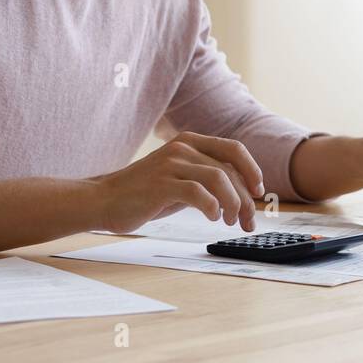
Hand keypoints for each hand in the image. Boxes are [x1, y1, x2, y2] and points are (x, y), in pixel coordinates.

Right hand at [91, 132, 264, 234]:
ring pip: (219, 179)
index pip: (234, 149)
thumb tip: (241, 195)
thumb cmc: (143, 194)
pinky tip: (213, 217)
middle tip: (247, 220)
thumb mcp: (179, 178)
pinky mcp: (162, 183)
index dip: (252, 170)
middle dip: (245, 198)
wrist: (104, 200)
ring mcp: (171, 164)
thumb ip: (205, 178)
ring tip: (230, 221)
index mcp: (190, 141)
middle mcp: (182, 147)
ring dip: (233, 203)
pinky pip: (198, 193)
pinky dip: (213, 207)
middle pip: (230, 169)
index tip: (258, 192)